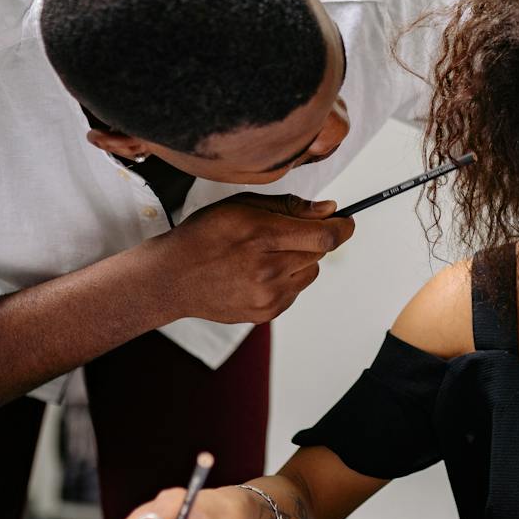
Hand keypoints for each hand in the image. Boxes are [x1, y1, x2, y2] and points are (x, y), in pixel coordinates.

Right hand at [156, 194, 353, 323]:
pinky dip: (288, 279)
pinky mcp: (266, 313)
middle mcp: (268, 269)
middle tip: (288, 232)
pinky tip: (260, 272)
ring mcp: (268, 296)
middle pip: (320, 252)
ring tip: (269, 253)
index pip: (325, 235)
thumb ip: (289, 207)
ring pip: (311, 272)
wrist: (172, 278)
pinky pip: (296, 291)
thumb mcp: (242, 206)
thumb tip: (329, 210)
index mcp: (262, 235)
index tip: (346, 220)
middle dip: (315, 238)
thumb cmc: (205, 235)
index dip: (343, 226)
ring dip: (302, 259)